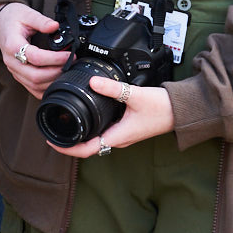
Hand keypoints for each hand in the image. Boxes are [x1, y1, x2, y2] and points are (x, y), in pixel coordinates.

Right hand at [0, 2, 72, 97]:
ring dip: (52, 81)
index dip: (55, 58)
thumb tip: (55, 26)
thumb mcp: (27, 14)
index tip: (69, 55)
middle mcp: (11, 61)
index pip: (36, 57)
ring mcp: (14, 70)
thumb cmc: (13, 18)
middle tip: (70, 63)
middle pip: (35, 76)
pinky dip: (45, 88)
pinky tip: (56, 80)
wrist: (1, 23)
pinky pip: (32, 88)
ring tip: (66, 70)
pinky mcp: (18, 75)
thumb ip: (41, 21)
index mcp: (13, 45)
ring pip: (34, 84)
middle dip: (56, 72)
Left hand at [50, 76, 174, 157]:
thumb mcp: (134, 95)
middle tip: (52, 130)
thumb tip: (92, 82)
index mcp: (118, 137)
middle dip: (69, 141)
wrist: (181, 110)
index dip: (67, 147)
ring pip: (96, 139)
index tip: (51, 140)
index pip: (86, 150)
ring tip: (65, 123)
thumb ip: (112, 88)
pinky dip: (92, 128)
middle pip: (88, 146)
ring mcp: (123, 135)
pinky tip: (87, 116)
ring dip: (80, 135)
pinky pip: (104, 132)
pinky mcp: (127, 128)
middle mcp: (119, 139)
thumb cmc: (161, 107)